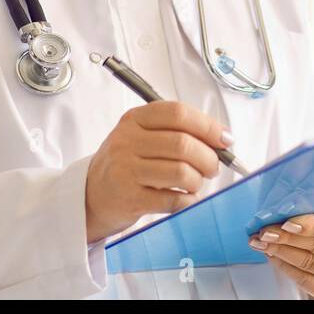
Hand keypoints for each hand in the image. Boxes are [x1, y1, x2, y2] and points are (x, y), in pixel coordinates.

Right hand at [85, 101, 232, 243]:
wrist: (88, 196)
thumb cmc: (125, 164)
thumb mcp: (141, 137)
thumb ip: (176, 132)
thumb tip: (222, 139)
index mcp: (134, 119)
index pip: (177, 113)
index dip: (207, 125)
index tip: (225, 139)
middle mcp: (127, 141)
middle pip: (183, 144)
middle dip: (209, 157)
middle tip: (213, 167)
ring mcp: (126, 170)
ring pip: (181, 172)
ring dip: (198, 181)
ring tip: (196, 184)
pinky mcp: (130, 199)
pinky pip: (173, 200)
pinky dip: (188, 201)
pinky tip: (186, 199)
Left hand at [249, 210, 313, 298]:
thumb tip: (288, 200)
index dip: (313, 224)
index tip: (288, 221)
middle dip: (288, 236)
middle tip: (265, 228)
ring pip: (308, 263)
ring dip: (280, 250)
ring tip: (261, 239)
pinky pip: (304, 279)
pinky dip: (284, 265)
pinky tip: (271, 252)